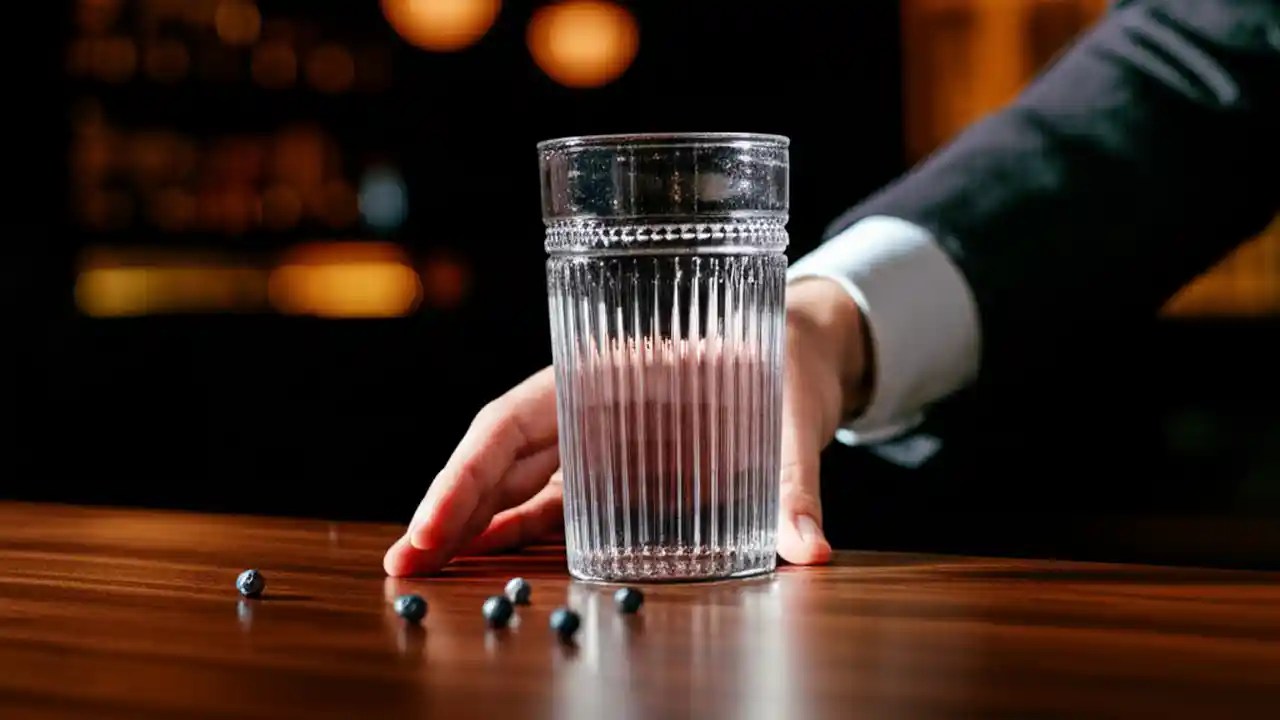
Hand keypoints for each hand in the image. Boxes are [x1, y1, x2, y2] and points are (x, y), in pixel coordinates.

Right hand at [384, 277, 869, 575]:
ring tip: (426, 573)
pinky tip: (488, 565)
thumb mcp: (789, 419)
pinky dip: (517, 536)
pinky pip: (554, 507)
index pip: (511, 424)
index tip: (431, 529)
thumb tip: (811, 552)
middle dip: (449, 514)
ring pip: (517, 487)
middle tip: (402, 568)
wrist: (802, 355)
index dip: (465, 478)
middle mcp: (591, 410)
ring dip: (472, 530)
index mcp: (609, 374)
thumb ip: (791, 485)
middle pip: (499, 462)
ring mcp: (599, 444)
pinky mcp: (617, 475)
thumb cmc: (786, 367)